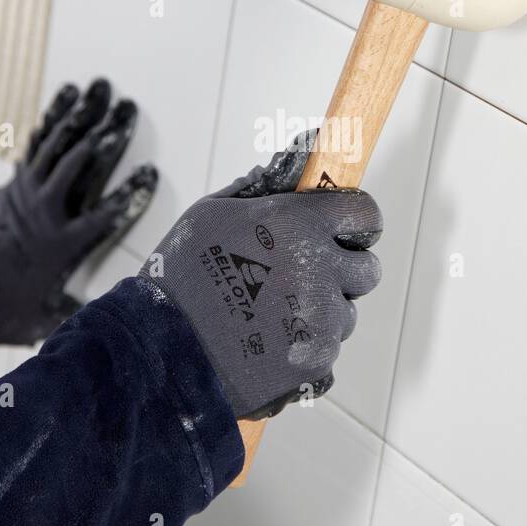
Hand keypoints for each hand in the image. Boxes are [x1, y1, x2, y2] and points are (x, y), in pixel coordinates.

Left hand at [0, 79, 157, 343]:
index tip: (150, 173)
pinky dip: (51, 124)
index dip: (131, 194)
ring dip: (80, 116)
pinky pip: (36, 149)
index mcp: (61, 246)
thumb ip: (75, 315)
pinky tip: (63, 105)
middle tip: (128, 109)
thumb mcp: (38, 323)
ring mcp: (26, 195)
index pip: (106, 215)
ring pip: (58, 146)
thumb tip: (108, 319)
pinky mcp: (10, 187)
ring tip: (98, 90)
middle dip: (109, 134)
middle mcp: (46, 213)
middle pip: (84, 165)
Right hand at [139, 134, 381, 418]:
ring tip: (274, 315)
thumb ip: (260, 190)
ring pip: (346, 314)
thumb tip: (294, 165)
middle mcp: (319, 269)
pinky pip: (328, 350)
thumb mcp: (212, 215)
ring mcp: (321, 319)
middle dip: (342, 272)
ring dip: (321, 313)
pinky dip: (306, 348)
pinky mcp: (316, 360)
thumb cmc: (180, 277)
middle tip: (304, 278)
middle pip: (366, 270)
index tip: (339, 232)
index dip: (355, 224)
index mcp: (298, 224)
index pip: (365, 215)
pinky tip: (269, 343)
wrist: (160, 350)